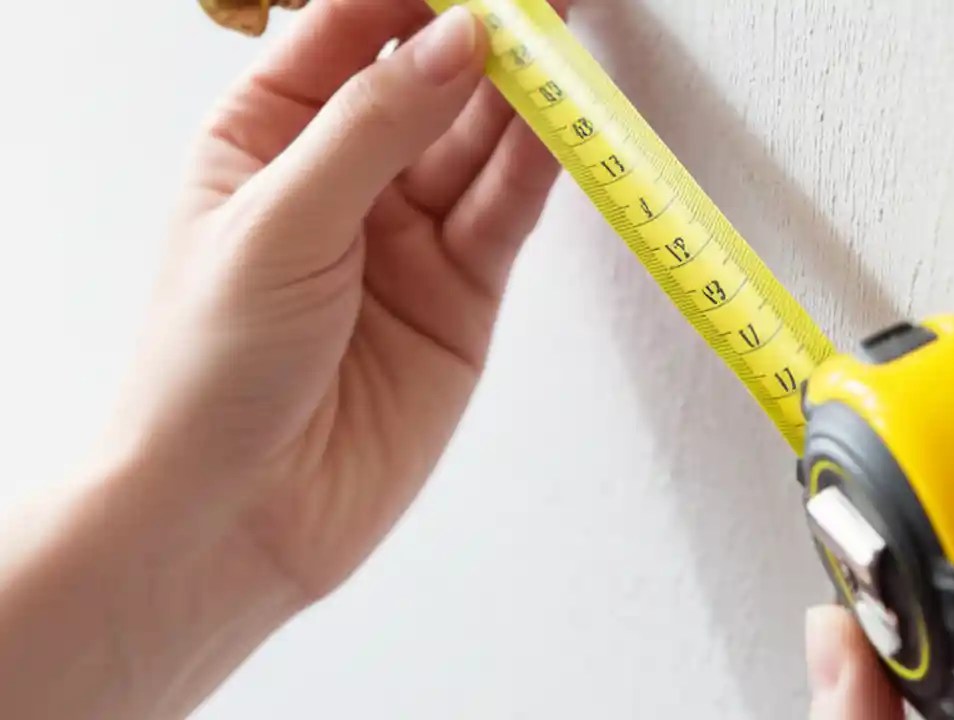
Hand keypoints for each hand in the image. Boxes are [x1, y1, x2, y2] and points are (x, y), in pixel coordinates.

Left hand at [0, 2, 565, 717]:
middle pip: (426, 79)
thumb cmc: (208, 373)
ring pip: (478, 141)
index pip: (347, 31)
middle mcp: (342, 178)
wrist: (240, 519)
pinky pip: (506, 211)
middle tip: (545, 7)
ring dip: (526, 96)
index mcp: (263, 137)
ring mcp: (406, 236)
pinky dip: (542, 168)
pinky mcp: (461, 293)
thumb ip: (374, 128)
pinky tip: (572, 124)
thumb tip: (457, 40)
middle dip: (485, 37)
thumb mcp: (277, 224)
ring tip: (571, 51)